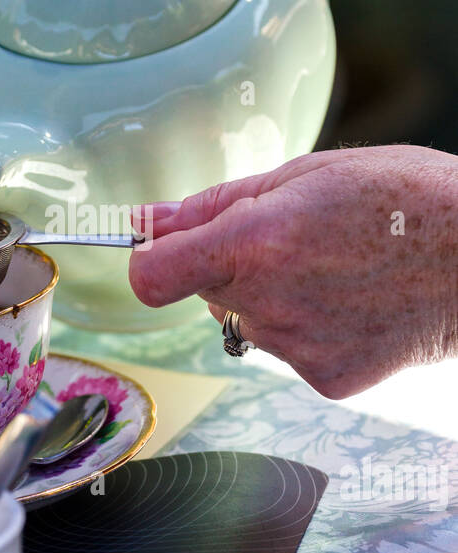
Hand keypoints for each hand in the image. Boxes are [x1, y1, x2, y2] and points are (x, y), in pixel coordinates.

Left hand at [129, 146, 457, 398]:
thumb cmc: (407, 200)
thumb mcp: (308, 174)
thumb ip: (215, 203)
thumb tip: (145, 220)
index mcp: (257, 242)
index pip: (151, 274)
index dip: (150, 257)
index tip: (163, 245)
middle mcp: (269, 304)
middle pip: (206, 291)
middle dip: (231, 264)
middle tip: (297, 238)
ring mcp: (297, 349)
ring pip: (249, 321)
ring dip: (273, 296)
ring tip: (339, 268)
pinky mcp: (325, 378)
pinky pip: (290, 349)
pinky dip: (311, 326)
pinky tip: (356, 301)